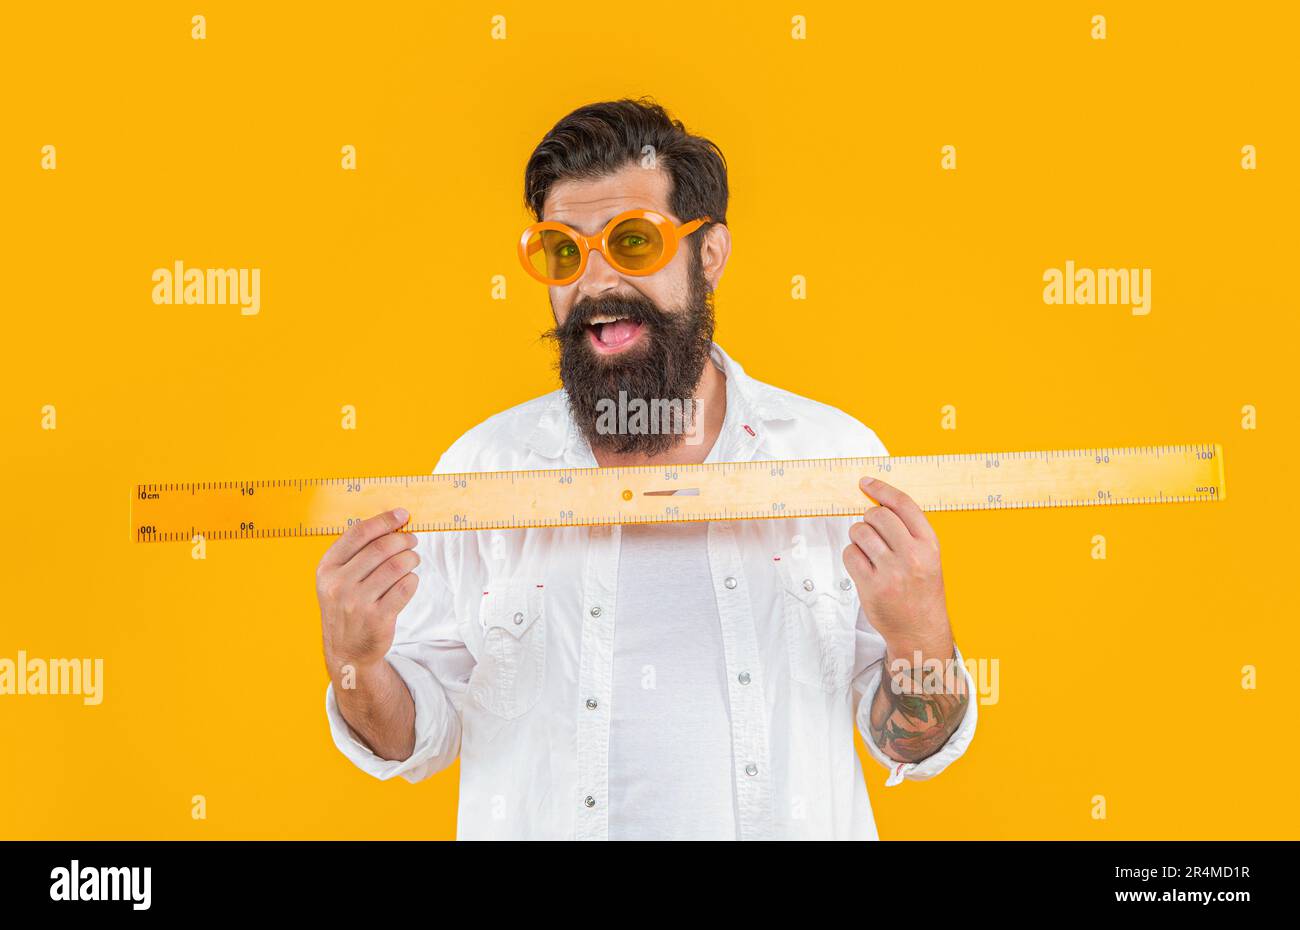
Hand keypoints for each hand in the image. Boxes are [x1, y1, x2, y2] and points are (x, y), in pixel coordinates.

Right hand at [317, 508, 419, 675]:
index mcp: (327, 568)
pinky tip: (409, 581)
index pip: (358, 533)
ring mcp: (357, 602)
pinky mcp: (377, 618)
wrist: (347, 652)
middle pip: (382, 548)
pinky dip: (413, 579)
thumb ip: (357, 553)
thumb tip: (391, 523)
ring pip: (397, 566)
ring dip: (411, 559)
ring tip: (412, 560)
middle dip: (403, 540)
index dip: (384, 520)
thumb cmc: (347, 607)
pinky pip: (406, 586)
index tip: (403, 515)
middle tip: (412, 541)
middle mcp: (339, 584)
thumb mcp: (337, 579)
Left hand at [842, 476, 950, 650]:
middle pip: (877, 515)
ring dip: (858, 538)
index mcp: (930, 544)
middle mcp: (913, 556)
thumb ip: (909, 531)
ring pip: (859, 532)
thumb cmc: (922, 591)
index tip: (866, 483)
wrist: (920, 630)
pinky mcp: (872, 586)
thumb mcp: (929, 557)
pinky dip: (851, 556)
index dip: (881, 489)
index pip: (903, 504)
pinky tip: (863, 566)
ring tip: (869, 552)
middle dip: (869, 519)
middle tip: (872, 533)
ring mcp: (891, 572)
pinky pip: (849, 554)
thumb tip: (878, 503)